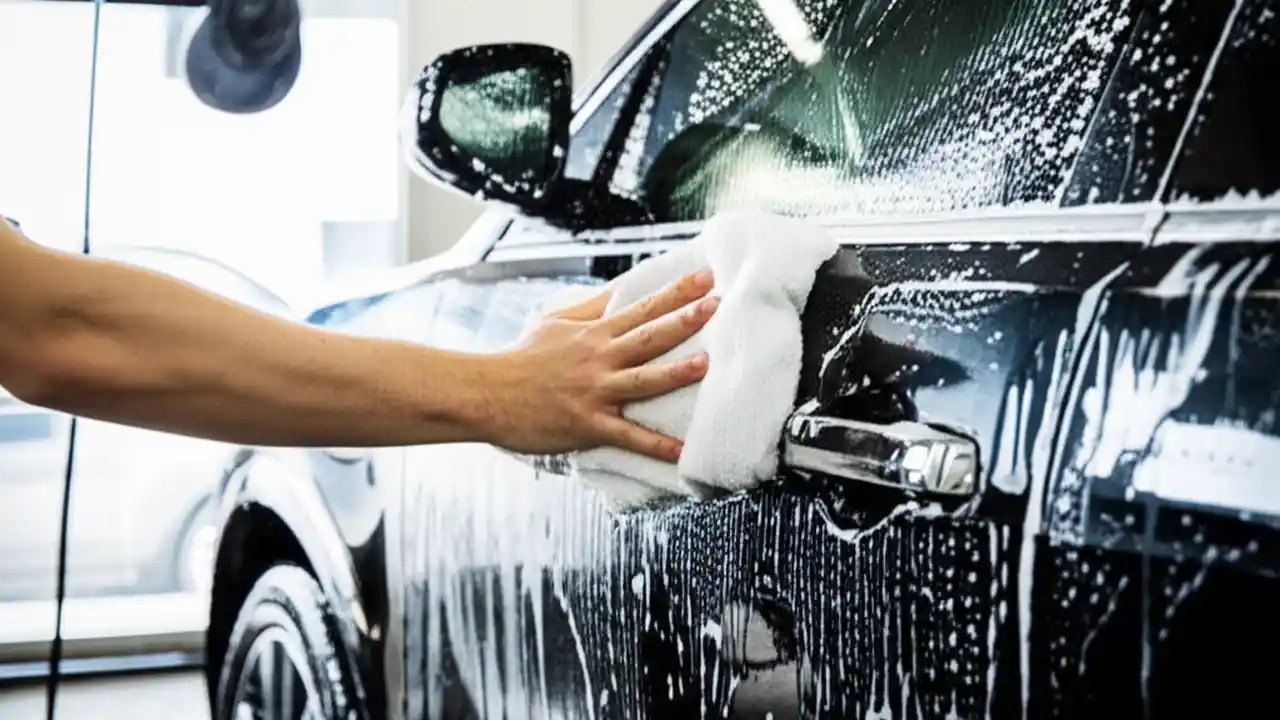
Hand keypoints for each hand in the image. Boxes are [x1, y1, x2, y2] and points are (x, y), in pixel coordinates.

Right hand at [485, 269, 717, 460]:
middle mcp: (599, 359)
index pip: (642, 306)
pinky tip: (681, 452)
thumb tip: (620, 289)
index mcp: (594, 333)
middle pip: (648, 336)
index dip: (676, 291)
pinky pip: (628, 436)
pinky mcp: (588, 424)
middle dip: (684, 319)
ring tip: (706, 363)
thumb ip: (591, 307)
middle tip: (716, 304)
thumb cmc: (522, 358)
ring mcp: (595, 392)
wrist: (486, 393)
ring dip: (675, 373)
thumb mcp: (555, 321)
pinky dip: (655, 446)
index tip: (706, 275)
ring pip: (642, 380)